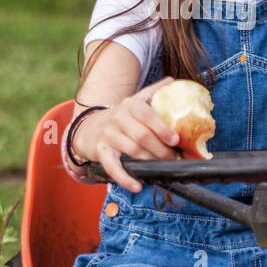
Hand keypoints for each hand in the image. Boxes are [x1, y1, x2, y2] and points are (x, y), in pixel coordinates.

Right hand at [73, 77, 180, 192]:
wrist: (91, 126)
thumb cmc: (123, 115)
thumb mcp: (136, 100)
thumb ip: (154, 91)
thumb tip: (174, 80)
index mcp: (130, 104)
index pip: (146, 113)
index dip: (161, 127)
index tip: (175, 139)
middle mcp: (118, 117)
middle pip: (141, 135)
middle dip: (160, 148)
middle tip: (172, 157)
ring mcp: (108, 135)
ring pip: (131, 150)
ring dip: (149, 161)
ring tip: (162, 167)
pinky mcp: (101, 152)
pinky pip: (113, 167)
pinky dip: (125, 178)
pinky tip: (137, 185)